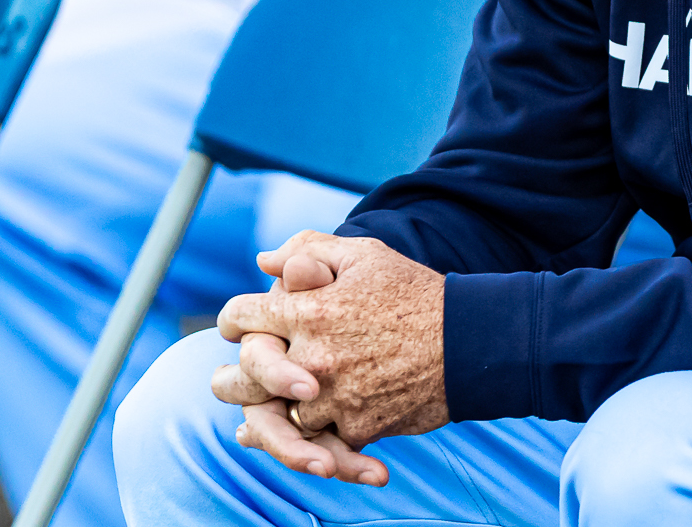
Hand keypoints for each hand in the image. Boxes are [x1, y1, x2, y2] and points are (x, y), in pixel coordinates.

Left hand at [211, 233, 447, 484]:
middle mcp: (313, 356)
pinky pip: (320, 440)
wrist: (470, 343)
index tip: (234, 325)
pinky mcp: (357, 429)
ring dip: (272, 412)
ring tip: (256, 419)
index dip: (233, 319)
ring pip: (279, 414)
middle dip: (230, 379)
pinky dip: (313, 440)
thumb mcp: (364, 255)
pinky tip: (303, 437)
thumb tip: (263, 261)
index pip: (241, 316)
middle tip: (222, 382)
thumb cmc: (415, 292)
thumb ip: (308, 250)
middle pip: (245, 376)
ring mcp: (334, 397)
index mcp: (309, 309)